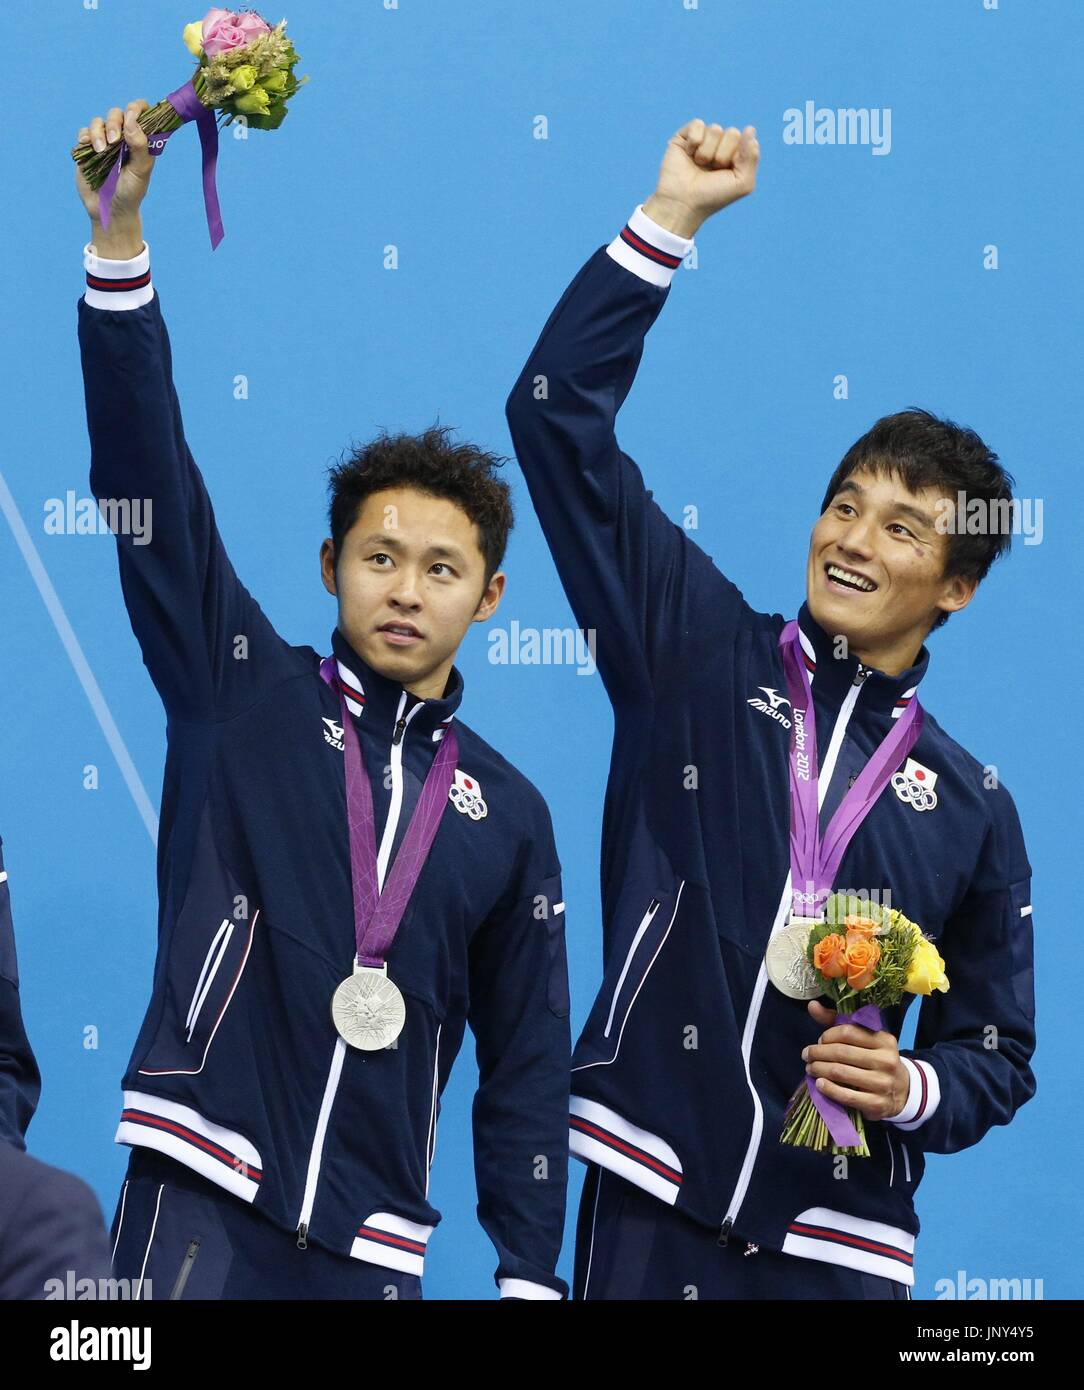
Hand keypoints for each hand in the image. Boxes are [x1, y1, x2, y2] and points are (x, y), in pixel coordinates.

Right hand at [75, 99, 153, 252]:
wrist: (110, 211)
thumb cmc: (130, 192)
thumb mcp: (140, 172)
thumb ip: (140, 146)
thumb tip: (131, 119)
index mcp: (139, 141)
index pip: (139, 113)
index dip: (136, 108)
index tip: (132, 115)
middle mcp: (122, 138)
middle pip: (117, 114)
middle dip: (114, 123)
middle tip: (114, 141)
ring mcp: (104, 142)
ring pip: (98, 121)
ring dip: (98, 132)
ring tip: (101, 151)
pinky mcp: (87, 149)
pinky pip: (83, 133)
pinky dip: (85, 138)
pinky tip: (90, 150)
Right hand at [642, 119, 759, 238]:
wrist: (683, 203)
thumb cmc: (712, 196)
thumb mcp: (742, 183)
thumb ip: (752, 157)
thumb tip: (750, 128)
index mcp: (736, 155)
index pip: (747, 140)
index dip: (737, 159)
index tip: (726, 174)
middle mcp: (720, 145)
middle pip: (733, 133)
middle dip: (723, 155)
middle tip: (711, 171)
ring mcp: (703, 139)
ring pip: (715, 129)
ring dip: (707, 152)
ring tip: (699, 166)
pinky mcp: (685, 136)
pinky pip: (698, 124)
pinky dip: (694, 141)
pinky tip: (688, 154)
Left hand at [801, 999, 909, 1120]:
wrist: (902, 1091)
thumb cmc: (875, 1058)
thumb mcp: (863, 1038)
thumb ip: (837, 1021)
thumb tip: (812, 1005)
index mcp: (884, 1040)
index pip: (847, 1032)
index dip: (828, 1035)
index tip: (819, 1041)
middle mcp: (886, 1060)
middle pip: (841, 1052)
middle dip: (818, 1053)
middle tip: (806, 1055)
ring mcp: (883, 1083)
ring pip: (841, 1072)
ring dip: (819, 1069)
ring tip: (810, 1068)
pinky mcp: (877, 1104)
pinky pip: (847, 1095)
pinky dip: (829, 1089)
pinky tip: (819, 1084)